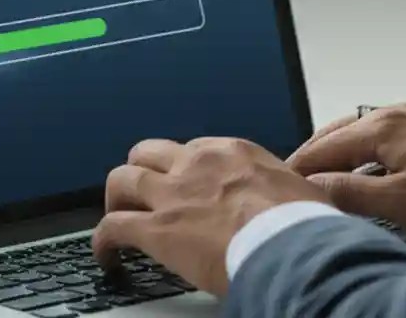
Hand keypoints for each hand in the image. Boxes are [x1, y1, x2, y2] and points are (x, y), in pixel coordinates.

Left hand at [92, 137, 330, 295]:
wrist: (290, 245)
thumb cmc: (302, 224)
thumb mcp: (299, 192)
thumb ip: (284, 191)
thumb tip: (297, 202)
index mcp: (233, 152)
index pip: (194, 149)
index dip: (185, 169)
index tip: (187, 186)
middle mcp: (197, 163)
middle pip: (148, 153)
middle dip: (141, 172)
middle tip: (143, 195)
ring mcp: (173, 194)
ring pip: (122, 180)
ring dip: (117, 199)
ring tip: (116, 217)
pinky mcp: (156, 228)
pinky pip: (112, 227)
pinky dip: (103, 241)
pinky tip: (106, 256)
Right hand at [286, 102, 405, 236]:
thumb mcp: (398, 201)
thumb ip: (350, 193)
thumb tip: (314, 187)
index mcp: (384, 125)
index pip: (325, 144)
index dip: (300, 165)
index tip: (281, 181)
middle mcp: (399, 114)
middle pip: (340, 132)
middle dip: (316, 154)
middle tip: (294, 178)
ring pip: (362, 134)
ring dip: (341, 154)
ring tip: (325, 180)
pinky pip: (384, 139)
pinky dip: (365, 155)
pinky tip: (367, 175)